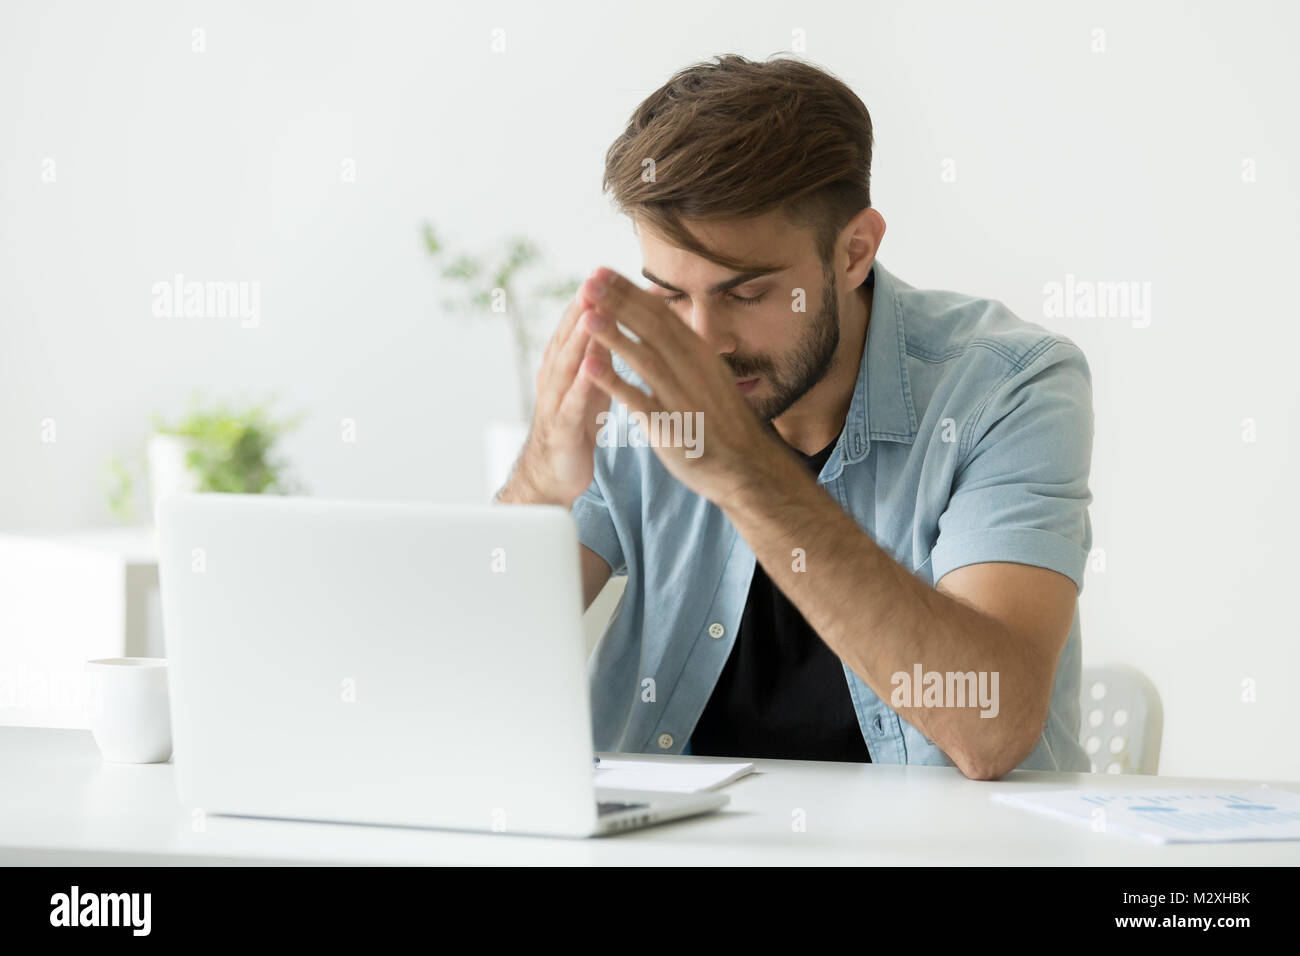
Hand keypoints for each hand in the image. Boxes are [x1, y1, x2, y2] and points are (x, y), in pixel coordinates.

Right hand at [498, 289, 611, 506]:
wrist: (554, 472)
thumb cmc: (579, 420)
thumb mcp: (594, 377)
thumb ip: (604, 345)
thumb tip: (625, 308)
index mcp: (567, 361)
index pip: (581, 323)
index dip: (597, 297)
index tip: (614, 271)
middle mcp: (556, 374)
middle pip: (569, 334)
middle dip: (583, 306)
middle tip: (597, 278)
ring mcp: (555, 400)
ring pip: (566, 362)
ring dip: (578, 336)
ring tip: (591, 312)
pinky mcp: (562, 428)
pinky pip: (572, 403)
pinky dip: (581, 383)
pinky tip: (592, 367)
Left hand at [576, 267, 779, 504]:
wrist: (745, 465)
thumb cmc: (720, 419)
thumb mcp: (706, 373)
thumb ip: (683, 347)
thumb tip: (662, 318)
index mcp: (697, 353)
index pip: (660, 313)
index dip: (629, 291)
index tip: (601, 272)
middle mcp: (692, 368)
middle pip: (651, 327)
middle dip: (619, 302)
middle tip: (588, 280)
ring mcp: (682, 397)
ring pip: (645, 359)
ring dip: (614, 335)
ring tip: (586, 314)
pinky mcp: (672, 427)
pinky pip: (639, 401)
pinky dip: (614, 382)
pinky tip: (589, 367)